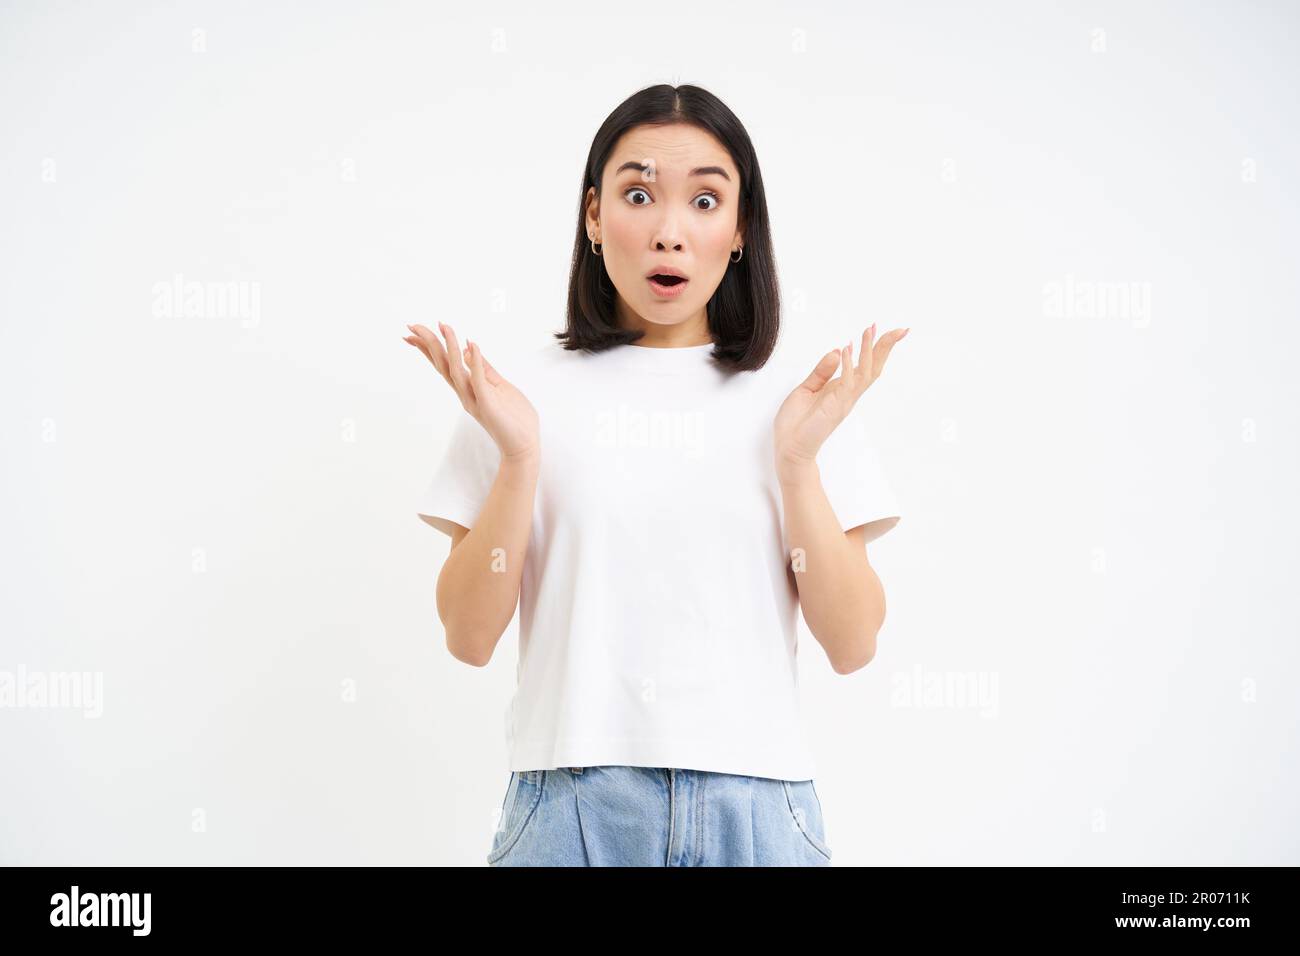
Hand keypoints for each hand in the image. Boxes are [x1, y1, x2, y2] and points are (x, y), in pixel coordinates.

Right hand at [404, 322, 539, 461]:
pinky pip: (478, 380)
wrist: (524, 445)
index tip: (413, 333)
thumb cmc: (514, 418)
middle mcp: (465, 394)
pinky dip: (474, 362)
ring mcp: (475, 399)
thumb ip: (484, 368)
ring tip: (443, 327)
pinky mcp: (488, 404)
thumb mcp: (498, 385)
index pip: (444, 364)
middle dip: (428, 344)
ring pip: (456, 370)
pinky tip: (470, 344)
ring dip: (449, 347)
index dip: (428, 348)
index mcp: (467, 389)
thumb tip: (469, 347)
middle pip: (442, 365)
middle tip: (412, 326)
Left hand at [773, 324, 906, 475]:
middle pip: (874, 367)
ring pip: (865, 373)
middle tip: (901, 329)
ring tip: (869, 330)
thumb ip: (822, 371)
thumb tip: (836, 350)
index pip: (865, 365)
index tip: (881, 328)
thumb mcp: (807, 388)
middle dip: (886, 347)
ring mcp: (843, 401)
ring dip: (868, 350)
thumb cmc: (796, 422)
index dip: (875, 347)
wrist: (788, 447)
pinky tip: (846, 349)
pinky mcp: (834, 407)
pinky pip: (845, 383)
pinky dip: (847, 365)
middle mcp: (848, 394)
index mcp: (842, 389)